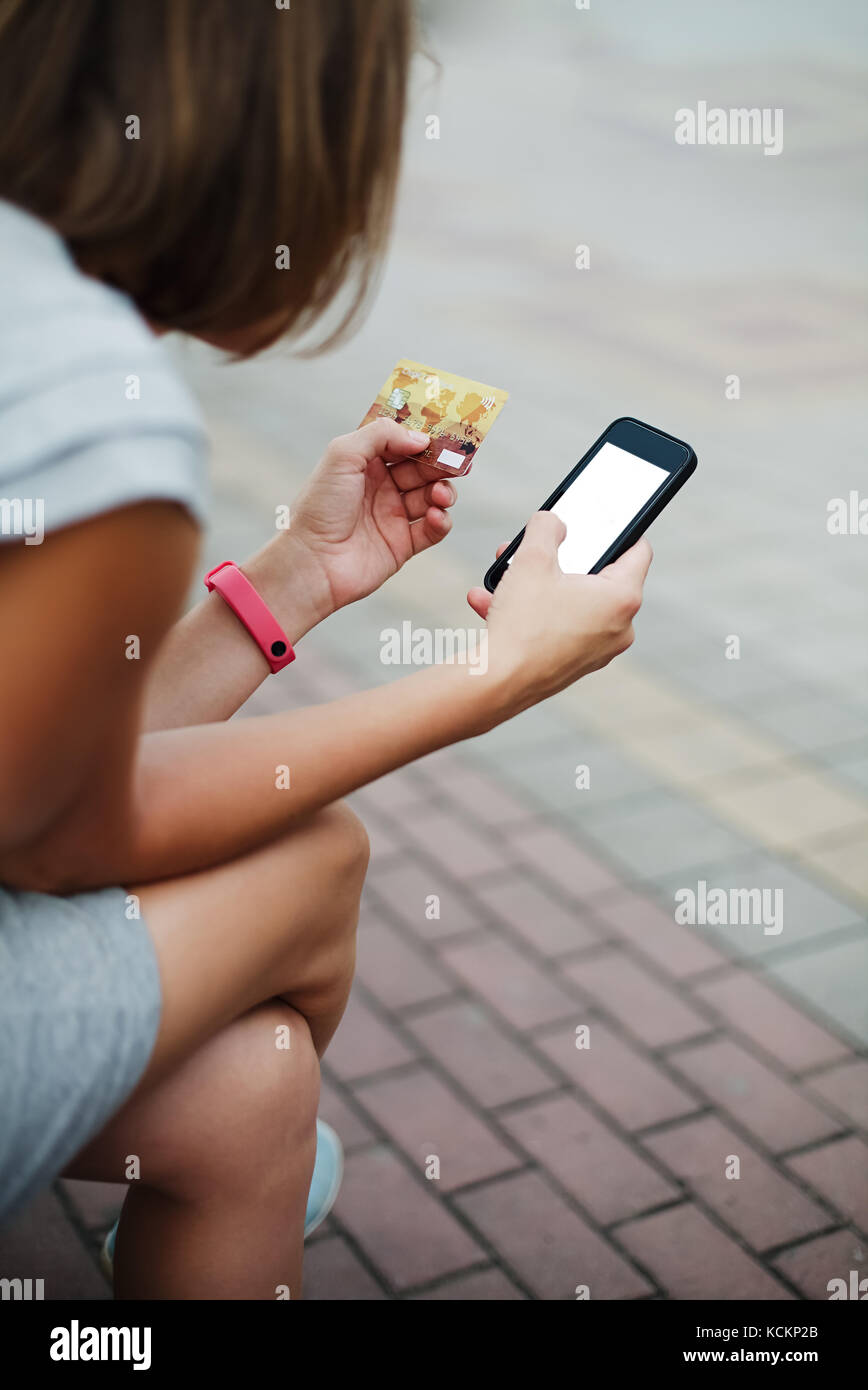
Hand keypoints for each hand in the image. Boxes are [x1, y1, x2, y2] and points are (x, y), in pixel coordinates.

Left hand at [248, 420, 457, 632]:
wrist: (313, 562)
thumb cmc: (320, 507)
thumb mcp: (343, 454)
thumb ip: (382, 435)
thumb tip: (421, 439)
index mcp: (364, 464)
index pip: (401, 443)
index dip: (423, 437)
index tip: (446, 432)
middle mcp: (380, 488)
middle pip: (422, 469)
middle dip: (440, 464)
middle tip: (457, 462)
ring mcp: (392, 516)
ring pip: (431, 497)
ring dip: (443, 491)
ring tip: (440, 494)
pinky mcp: (402, 545)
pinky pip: (432, 529)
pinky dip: (440, 520)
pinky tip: (435, 515)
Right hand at [467, 512, 651, 715]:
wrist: (498, 683)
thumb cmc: (523, 624)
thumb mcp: (531, 559)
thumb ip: (546, 527)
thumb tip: (553, 522)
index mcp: (623, 597)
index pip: (638, 550)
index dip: (619, 530)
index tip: (599, 523)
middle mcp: (620, 627)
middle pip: (598, 577)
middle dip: (561, 560)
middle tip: (537, 549)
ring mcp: (599, 649)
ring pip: (571, 603)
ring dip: (537, 586)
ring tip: (504, 578)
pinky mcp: (576, 665)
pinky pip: (557, 628)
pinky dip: (531, 614)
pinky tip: (493, 605)